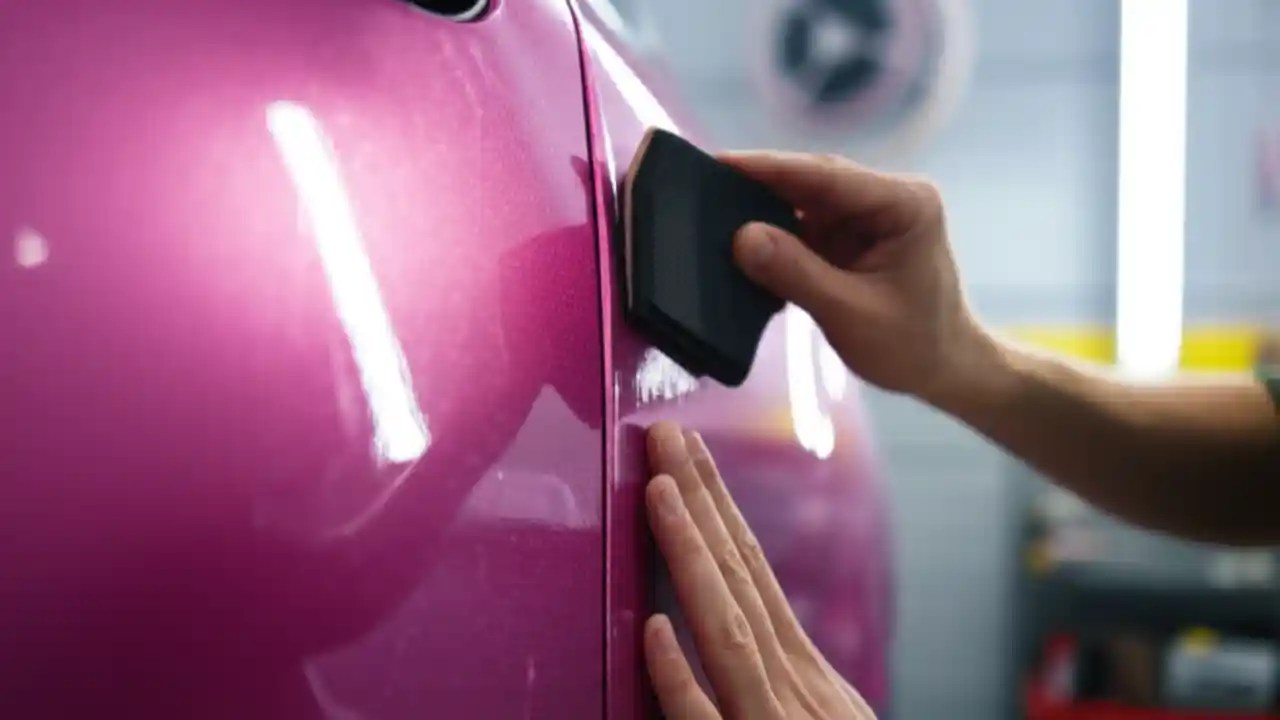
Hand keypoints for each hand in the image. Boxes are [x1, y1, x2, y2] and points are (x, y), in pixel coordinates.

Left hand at [643, 422, 877, 719]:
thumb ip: (780, 680)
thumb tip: (742, 635)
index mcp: (801, 670)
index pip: (753, 573)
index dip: (719, 509)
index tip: (690, 453)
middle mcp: (790, 685)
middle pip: (740, 579)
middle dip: (700, 501)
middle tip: (664, 435)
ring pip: (728, 632)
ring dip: (692, 556)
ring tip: (659, 490)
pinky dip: (681, 676)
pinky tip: (655, 630)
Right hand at [724, 152, 991, 402]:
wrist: (944, 369)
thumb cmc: (912, 345)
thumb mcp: (851, 314)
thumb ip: (797, 274)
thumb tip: (742, 237)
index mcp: (904, 203)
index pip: (827, 175)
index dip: (770, 167)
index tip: (719, 161)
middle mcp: (886, 198)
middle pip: (811, 181)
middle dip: (758, 183)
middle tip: (701, 180)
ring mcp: (867, 216)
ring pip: (802, 201)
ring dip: (761, 210)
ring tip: (709, 208)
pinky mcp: (850, 237)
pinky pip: (803, 226)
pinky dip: (773, 236)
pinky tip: (738, 240)